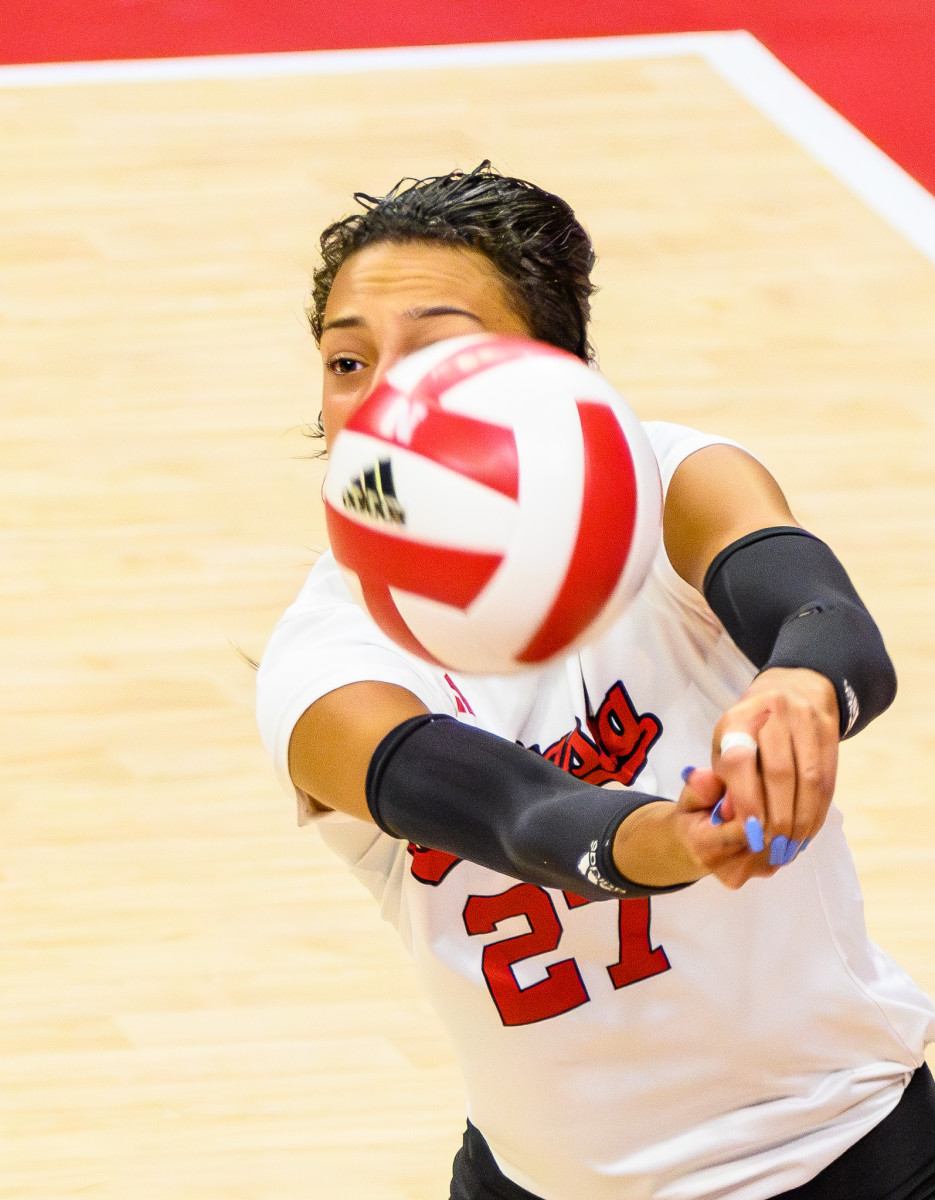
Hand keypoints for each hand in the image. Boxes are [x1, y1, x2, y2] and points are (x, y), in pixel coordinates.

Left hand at [707, 667, 838, 885]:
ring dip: (801, 820)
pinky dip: (818, 811)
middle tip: (774, 848)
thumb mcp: (725, 746)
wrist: (793, 687)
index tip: (751, 835)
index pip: (740, 762)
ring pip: (809, 779)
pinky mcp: (829, 730)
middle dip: (778, 818)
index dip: (746, 801)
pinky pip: (828, 779)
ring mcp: (805, 720)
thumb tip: (728, 821)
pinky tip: (808, 831)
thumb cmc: (749, 728)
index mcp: (737, 718)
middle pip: (779, 774)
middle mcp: (772, 714)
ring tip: (792, 847)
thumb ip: (723, 782)